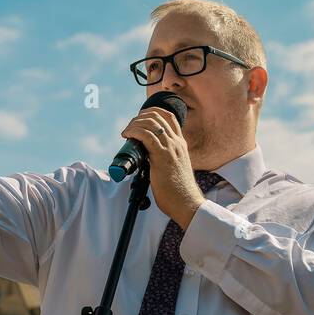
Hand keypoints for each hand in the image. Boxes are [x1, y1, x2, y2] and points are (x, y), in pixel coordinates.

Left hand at [119, 107, 204, 227]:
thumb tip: (146, 159)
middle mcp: (177, 143)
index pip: (169, 117)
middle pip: (158, 116)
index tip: (140, 119)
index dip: (152, 112)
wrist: (187, 202)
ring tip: (126, 132)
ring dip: (134, 123)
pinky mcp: (162, 156)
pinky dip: (134, 131)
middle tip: (130, 127)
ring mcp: (171, 148)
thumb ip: (164, 159)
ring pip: (150, 123)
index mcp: (181, 144)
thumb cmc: (178, 191)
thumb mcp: (174, 168)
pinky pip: (145, 135)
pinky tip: (127, 136)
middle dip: (140, 117)